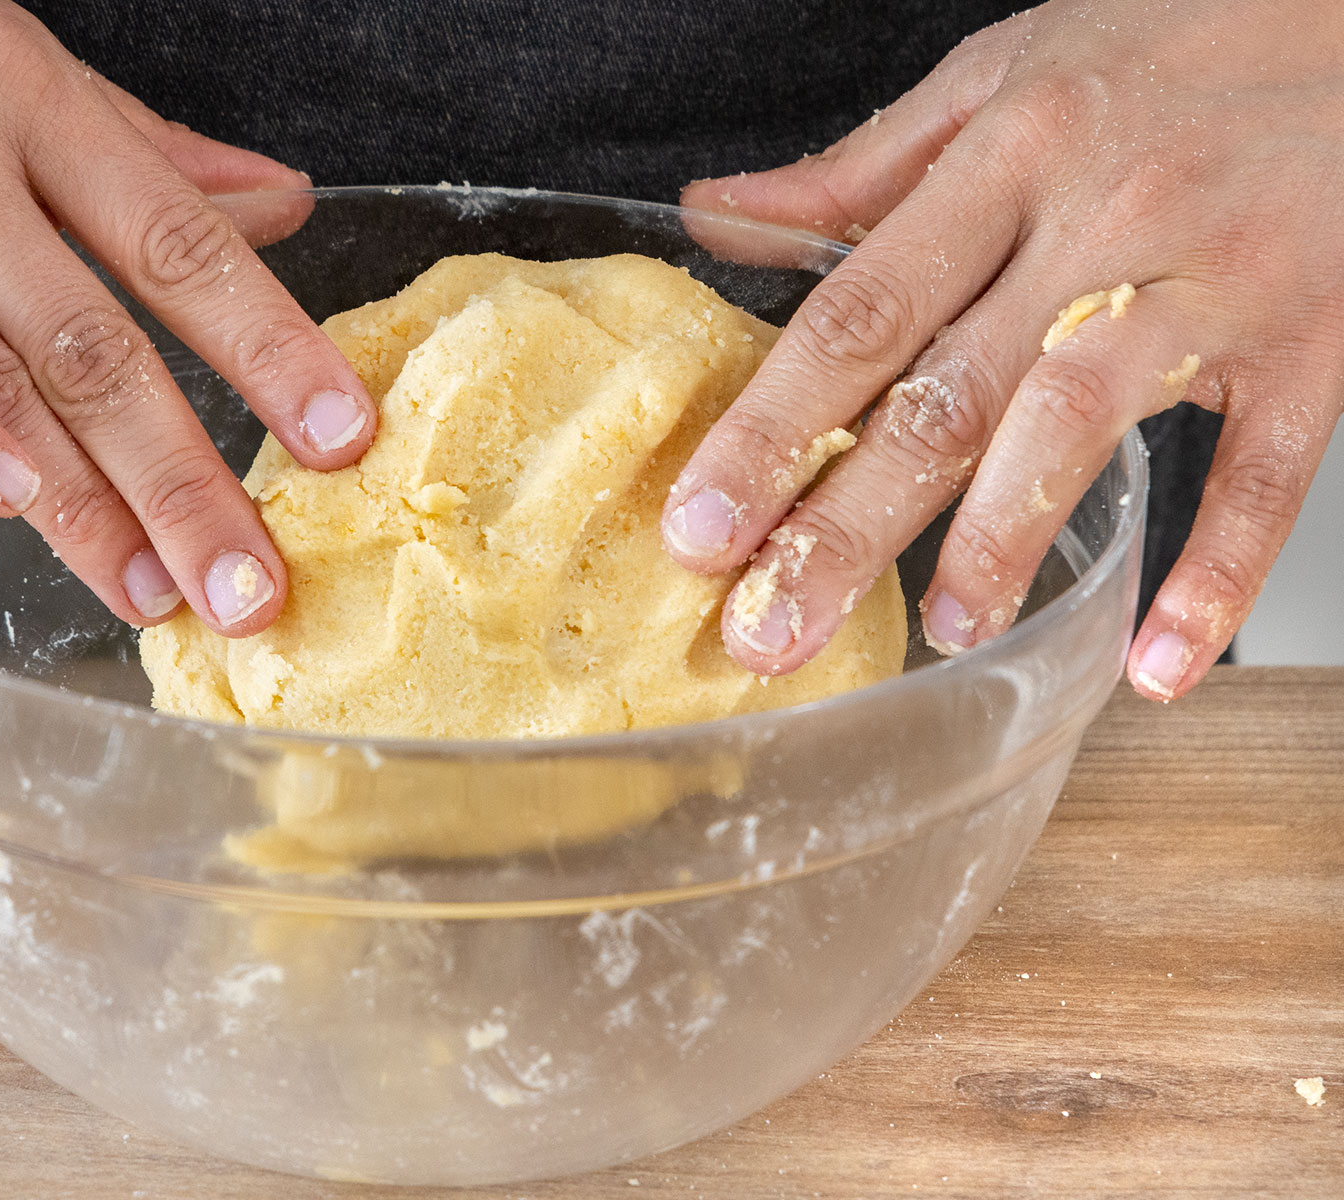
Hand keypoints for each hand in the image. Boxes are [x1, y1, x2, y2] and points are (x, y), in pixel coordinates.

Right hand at [0, 0, 376, 634]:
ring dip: (81, 500)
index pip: (179, 243)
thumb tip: (280, 203)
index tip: (344, 439)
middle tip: (252, 583)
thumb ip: (143, 149)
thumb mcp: (4, 59)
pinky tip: (4, 507)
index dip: (271, 345)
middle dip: (187, 476)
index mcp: (31, 101)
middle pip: (97, 341)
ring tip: (152, 590)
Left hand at [668, 0, 1343, 700]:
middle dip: (847, 525)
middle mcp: (1103, 218)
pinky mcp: (1318, 337)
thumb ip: (859, 171)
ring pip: (1085, 420)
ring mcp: (1215, 281)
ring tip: (946, 628)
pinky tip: (1157, 658)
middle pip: (949, 392)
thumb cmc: (1182, 46)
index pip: (860, 312)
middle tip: (772, 626)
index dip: (772, 426)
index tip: (702, 523)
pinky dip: (1215, 571)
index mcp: (1010, 154)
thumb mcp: (1004, 76)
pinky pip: (1266, 469)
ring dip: (1004, 538)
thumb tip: (714, 217)